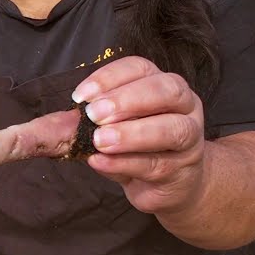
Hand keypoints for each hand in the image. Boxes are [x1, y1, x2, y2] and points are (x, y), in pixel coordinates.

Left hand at [71, 56, 206, 214]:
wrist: (171, 185)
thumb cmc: (138, 147)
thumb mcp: (115, 127)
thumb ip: (95, 121)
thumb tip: (64, 121)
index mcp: (163, 85)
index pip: (141, 68)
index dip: (110, 78)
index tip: (82, 96)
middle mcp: (185, 106)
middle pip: (167, 91)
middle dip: (127, 99)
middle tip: (94, 115)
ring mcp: (190, 140)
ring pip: (171, 130)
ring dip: (131, 133)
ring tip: (99, 141)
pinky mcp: (184, 172)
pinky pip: (157, 165)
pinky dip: (124, 163)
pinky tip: (100, 162)